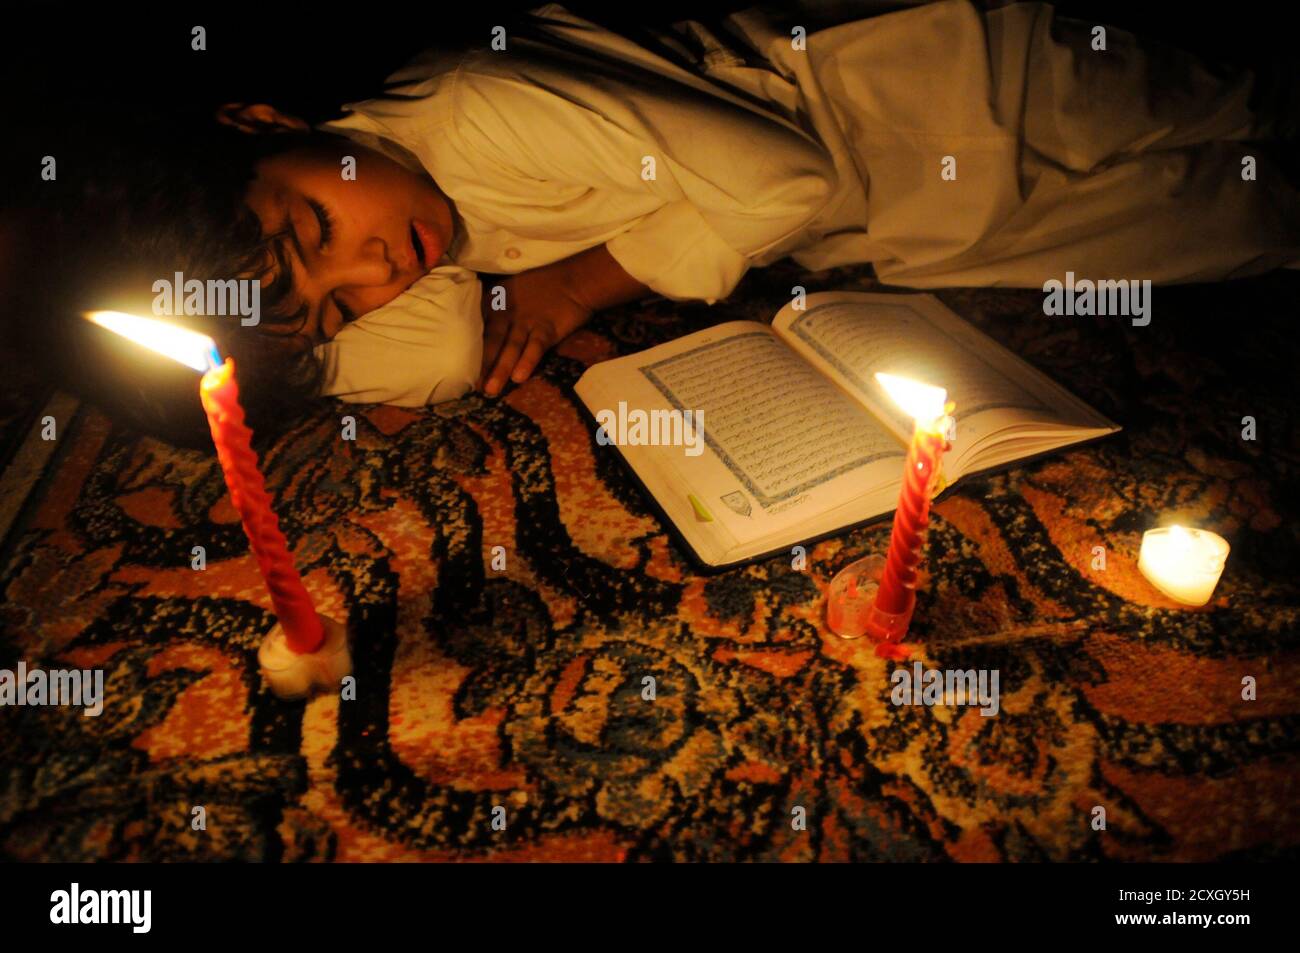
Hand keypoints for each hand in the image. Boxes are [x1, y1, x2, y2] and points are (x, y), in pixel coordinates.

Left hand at [478, 266, 592, 395]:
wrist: (573, 280)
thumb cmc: (539, 286)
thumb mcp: (509, 290)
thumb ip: (493, 307)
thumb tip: (474, 331)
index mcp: (494, 302)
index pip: (476, 327)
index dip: (467, 348)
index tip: (459, 370)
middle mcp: (506, 312)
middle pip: (491, 341)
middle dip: (482, 364)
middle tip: (473, 387)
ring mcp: (526, 321)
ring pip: (510, 347)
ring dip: (500, 369)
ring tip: (491, 390)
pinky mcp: (546, 329)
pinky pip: (535, 347)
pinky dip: (527, 361)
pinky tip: (519, 377)